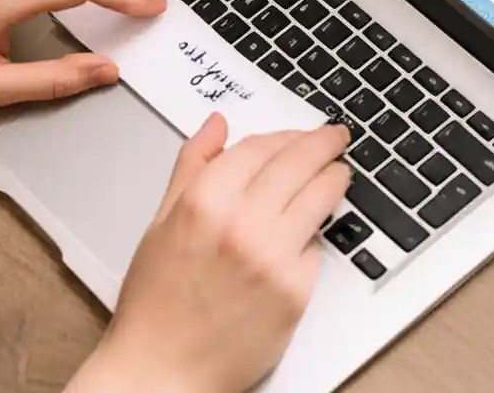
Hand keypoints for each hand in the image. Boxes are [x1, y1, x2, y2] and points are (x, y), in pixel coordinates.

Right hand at [69, 115, 351, 392]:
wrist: (162, 371)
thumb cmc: (156, 303)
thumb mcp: (160, 223)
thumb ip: (192, 166)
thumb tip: (216, 125)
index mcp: (203, 201)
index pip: (260, 146)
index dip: (285, 135)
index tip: (299, 133)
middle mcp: (241, 223)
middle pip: (299, 161)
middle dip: (324, 143)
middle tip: (335, 137)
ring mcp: (274, 257)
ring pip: (321, 196)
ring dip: (335, 178)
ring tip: (337, 173)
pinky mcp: (296, 291)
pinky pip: (316, 247)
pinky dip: (313, 236)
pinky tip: (305, 235)